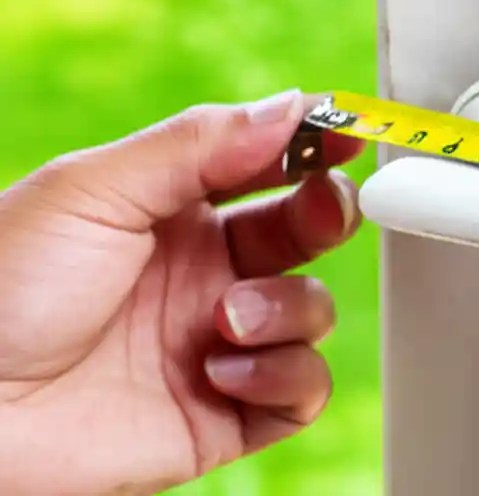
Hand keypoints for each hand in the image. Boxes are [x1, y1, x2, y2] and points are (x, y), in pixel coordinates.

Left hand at [0, 90, 364, 494]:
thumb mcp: (92, 191)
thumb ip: (198, 145)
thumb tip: (291, 105)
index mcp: (172, 211)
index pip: (266, 164)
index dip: (313, 142)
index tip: (348, 126)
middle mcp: (204, 272)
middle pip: (307, 228)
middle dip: (327, 211)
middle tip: (319, 208)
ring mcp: (219, 342)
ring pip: (313, 308)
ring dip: (288, 308)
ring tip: (226, 320)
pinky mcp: (227, 413)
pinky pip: (302, 389)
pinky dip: (283, 375)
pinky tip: (226, 371)